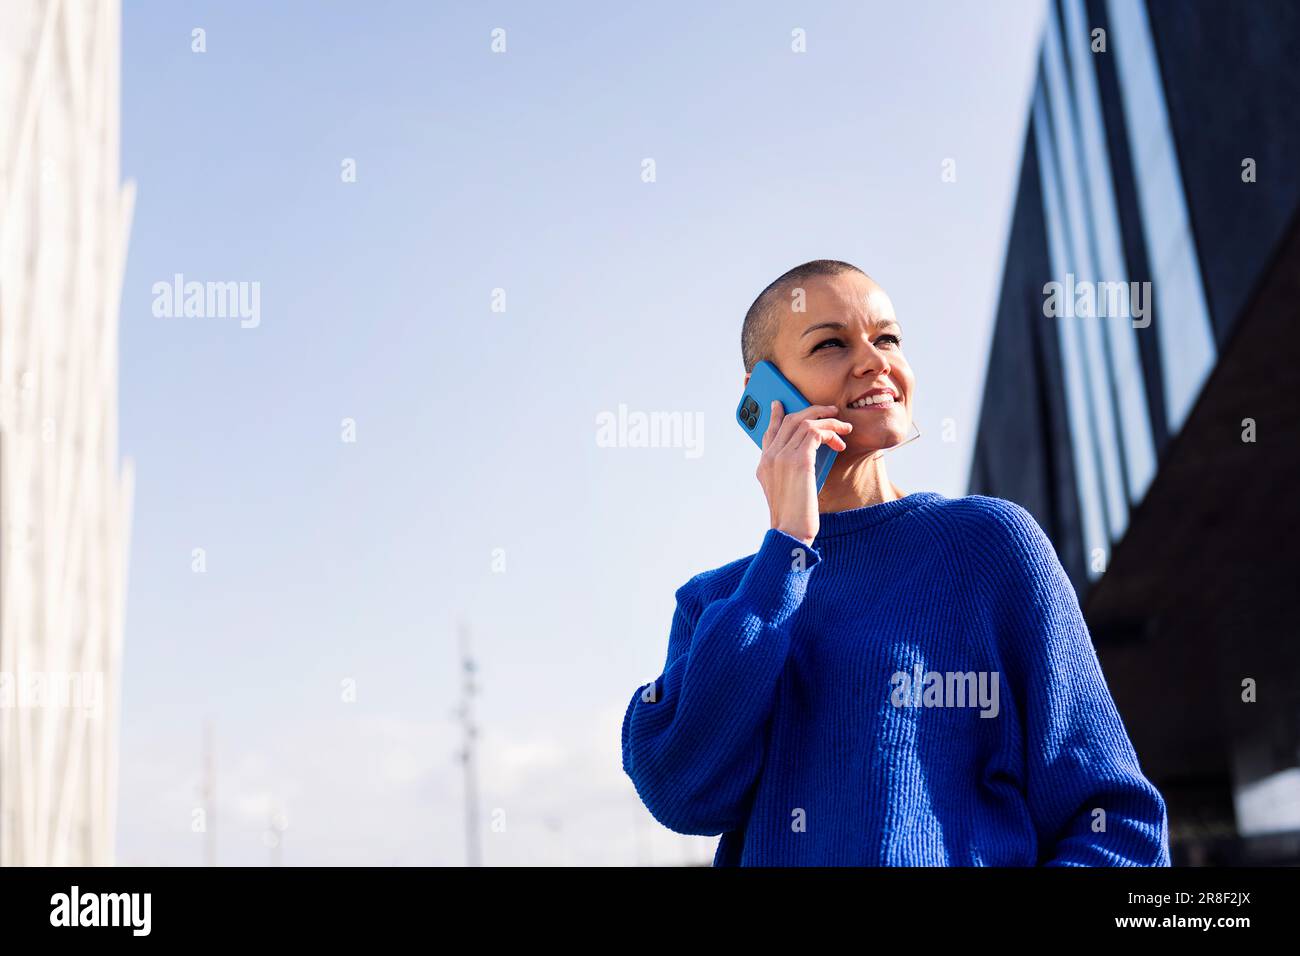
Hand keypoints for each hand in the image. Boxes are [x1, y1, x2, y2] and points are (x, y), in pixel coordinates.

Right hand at [755, 401, 851, 547]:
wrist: (790, 534)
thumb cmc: (793, 519)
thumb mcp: (786, 492)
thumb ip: (789, 473)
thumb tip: (807, 459)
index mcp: (763, 466)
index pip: (768, 432)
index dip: (775, 416)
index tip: (780, 405)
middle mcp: (769, 457)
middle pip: (789, 420)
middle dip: (812, 411)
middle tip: (830, 411)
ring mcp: (781, 457)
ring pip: (805, 422)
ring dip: (828, 421)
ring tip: (843, 427)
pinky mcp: (798, 460)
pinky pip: (815, 432)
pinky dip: (830, 432)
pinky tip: (839, 441)